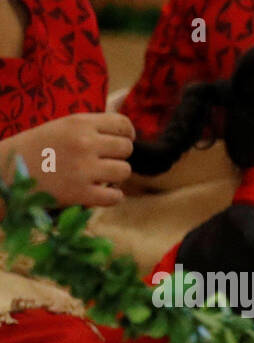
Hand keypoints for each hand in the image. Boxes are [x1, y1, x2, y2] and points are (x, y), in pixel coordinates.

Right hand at [0, 112, 134, 207]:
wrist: (8, 172)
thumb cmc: (36, 148)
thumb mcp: (61, 127)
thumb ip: (90, 127)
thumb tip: (127, 121)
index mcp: (79, 123)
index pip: (123, 125)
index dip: (126, 134)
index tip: (120, 141)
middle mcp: (84, 143)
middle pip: (126, 149)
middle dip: (117, 156)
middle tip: (102, 161)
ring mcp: (84, 169)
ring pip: (124, 171)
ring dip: (115, 176)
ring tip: (98, 176)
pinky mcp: (82, 193)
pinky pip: (116, 196)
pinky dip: (111, 196)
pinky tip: (98, 193)